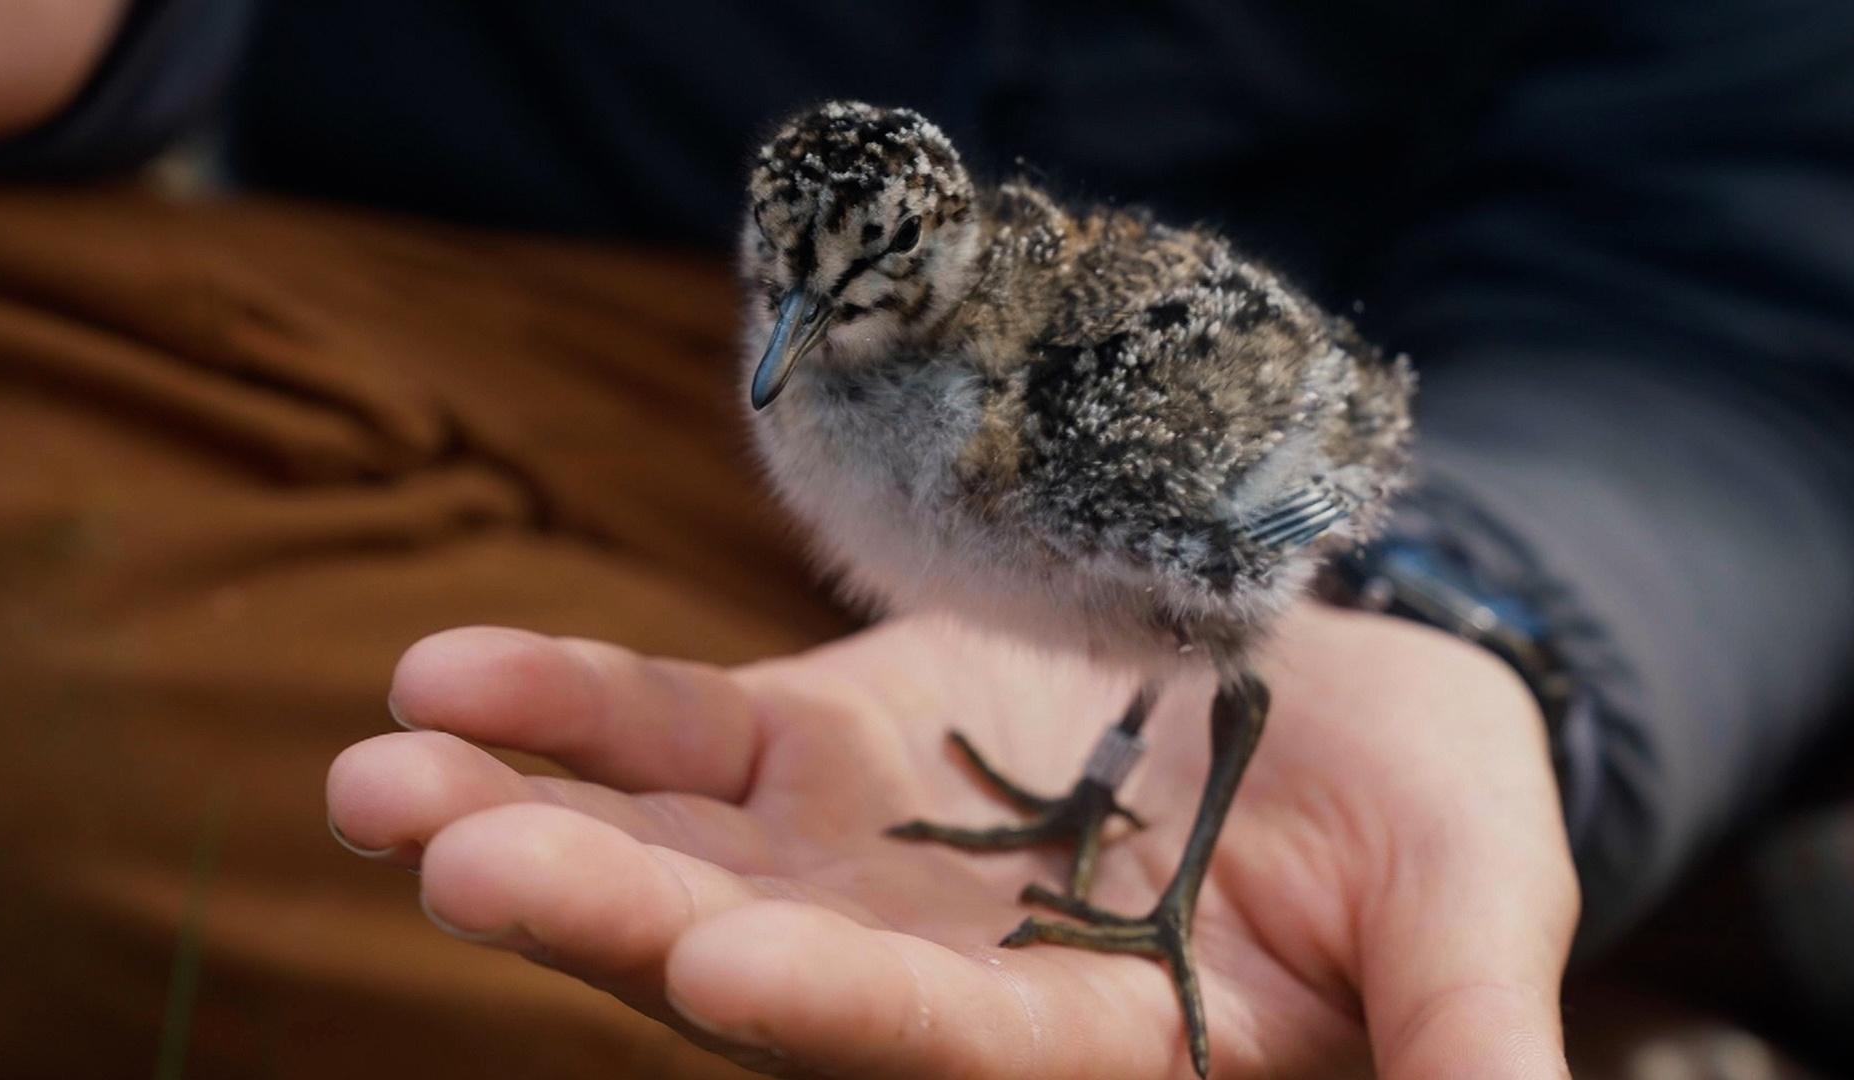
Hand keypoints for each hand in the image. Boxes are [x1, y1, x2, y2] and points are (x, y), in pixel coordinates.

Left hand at [327, 603, 1576, 1077]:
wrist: (1340, 699)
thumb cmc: (1437, 819)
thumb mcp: (1476, 913)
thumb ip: (1463, 1042)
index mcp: (1100, 1041)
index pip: (949, 1051)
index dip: (837, 1010)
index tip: (708, 960)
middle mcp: (946, 970)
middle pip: (759, 964)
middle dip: (606, 916)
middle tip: (448, 856)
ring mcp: (864, 855)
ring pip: (678, 850)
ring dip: (529, 813)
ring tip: (376, 776)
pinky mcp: (825, 743)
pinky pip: (676, 731)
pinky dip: (570, 702)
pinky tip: (447, 672)